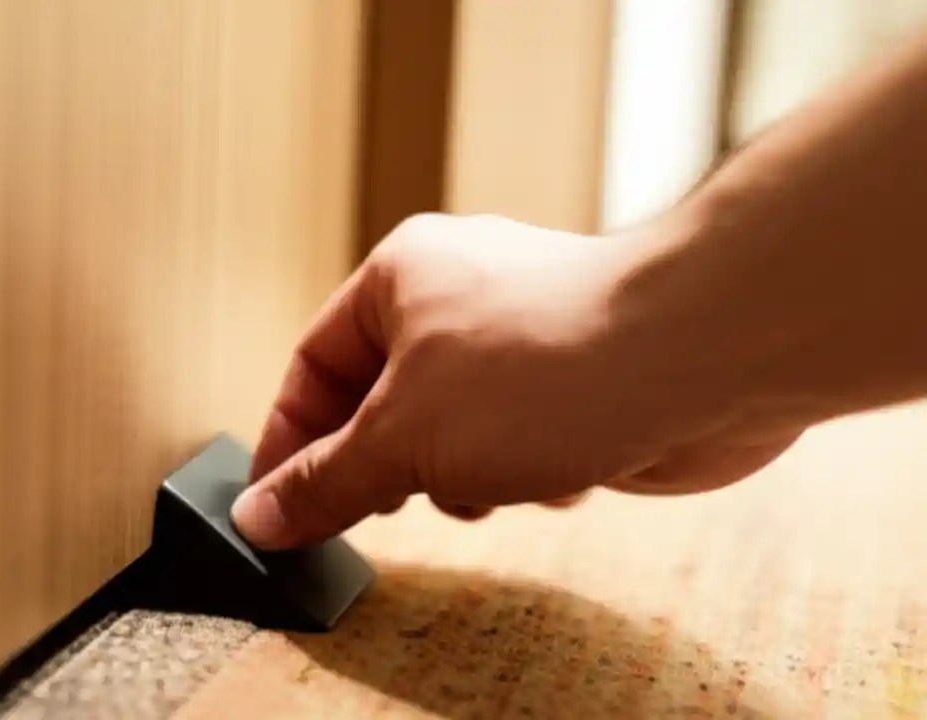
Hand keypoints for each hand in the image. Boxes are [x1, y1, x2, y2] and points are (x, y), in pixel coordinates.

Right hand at [231, 214, 802, 548]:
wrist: (700, 360)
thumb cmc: (549, 366)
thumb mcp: (404, 437)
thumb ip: (325, 482)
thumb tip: (260, 516)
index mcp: (400, 278)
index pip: (312, 364)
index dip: (287, 440)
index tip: (275, 508)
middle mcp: (458, 298)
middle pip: (381, 403)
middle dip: (389, 465)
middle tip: (386, 504)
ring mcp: (521, 339)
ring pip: (449, 434)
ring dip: (463, 476)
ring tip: (492, 477)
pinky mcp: (575, 382)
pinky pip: (515, 444)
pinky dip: (526, 473)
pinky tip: (558, 472)